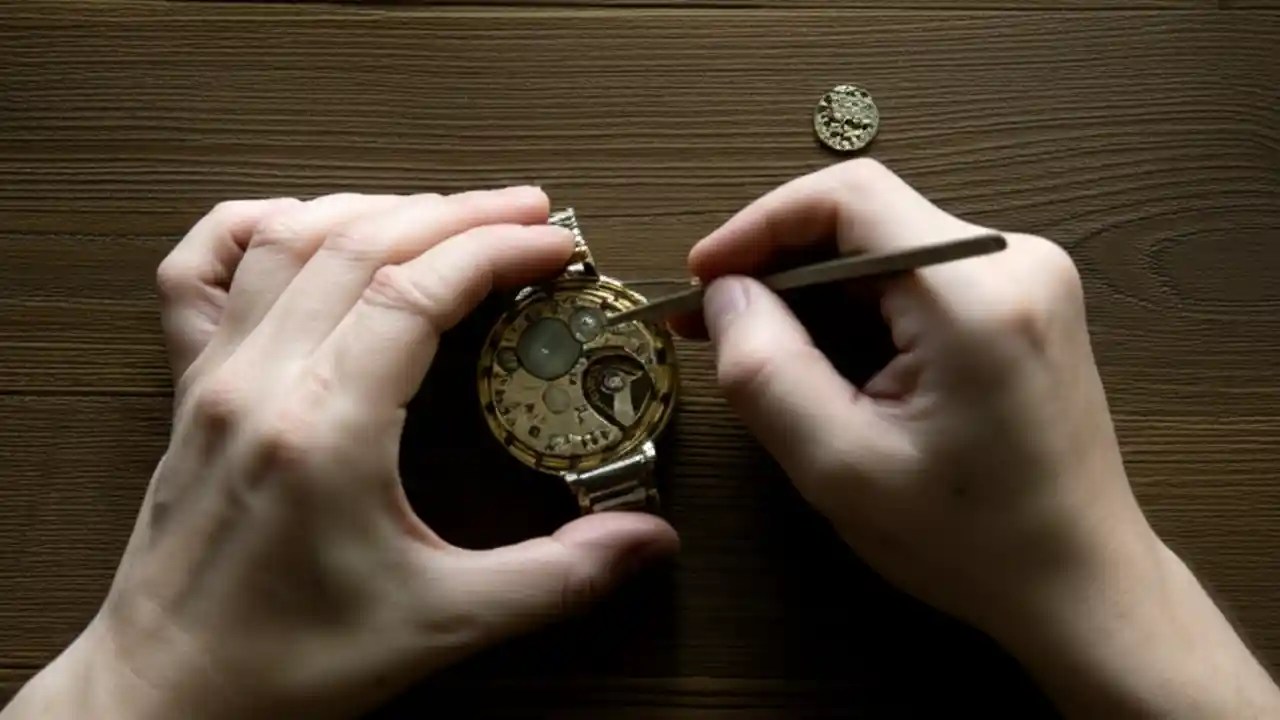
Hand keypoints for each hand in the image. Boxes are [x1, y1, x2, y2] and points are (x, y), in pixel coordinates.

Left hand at [3, 188, 677, 719]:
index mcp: (324, 430)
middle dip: (457, 213)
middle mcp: (260, 384)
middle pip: (362, 242)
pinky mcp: (189, 389)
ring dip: (376, 207)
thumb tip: (645, 540)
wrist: (169, 694)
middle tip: (528, 212)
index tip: (553, 244)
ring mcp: (215, 378)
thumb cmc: (284, 665)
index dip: (495, 250)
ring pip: (290, 239)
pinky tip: (304, 221)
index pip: (416, 289)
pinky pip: (200, 269)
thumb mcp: (441, 625)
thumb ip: (557, 578)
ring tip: (447, 213)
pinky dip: (256, 225)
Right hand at [688, 159, 1279, 717]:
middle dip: (780, 261)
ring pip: (886, 244)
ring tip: (762, 347)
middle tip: (714, 321)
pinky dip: (857, 304)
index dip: (760, 222)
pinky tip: (825, 357)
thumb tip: (724, 294)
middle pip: (866, 216)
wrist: (1079, 582)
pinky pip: (916, 272)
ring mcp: (1027, 276)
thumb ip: (766, 371)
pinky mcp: (1023, 299)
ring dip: (815, 287)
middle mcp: (1014, 261)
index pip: (850, 196)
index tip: (702, 275)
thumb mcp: (841, 468)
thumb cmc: (971, 541)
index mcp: (977, 294)